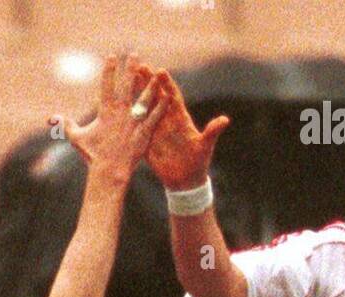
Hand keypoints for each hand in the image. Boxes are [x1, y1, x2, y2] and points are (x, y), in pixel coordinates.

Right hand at [60, 53, 168, 181]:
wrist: (108, 173)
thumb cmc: (93, 156)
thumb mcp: (77, 138)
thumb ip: (66, 125)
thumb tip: (51, 118)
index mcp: (105, 111)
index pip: (106, 85)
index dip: (109, 69)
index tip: (112, 56)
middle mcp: (120, 113)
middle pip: (126, 85)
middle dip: (130, 68)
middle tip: (135, 54)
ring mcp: (133, 122)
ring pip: (143, 98)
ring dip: (150, 84)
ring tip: (156, 73)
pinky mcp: (143, 133)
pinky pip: (155, 117)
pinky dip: (161, 107)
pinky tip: (168, 96)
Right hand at [138, 65, 228, 189]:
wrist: (186, 182)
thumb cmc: (198, 162)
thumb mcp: (205, 147)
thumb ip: (212, 132)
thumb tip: (224, 120)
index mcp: (180, 119)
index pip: (172, 96)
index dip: (167, 84)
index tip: (160, 71)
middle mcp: (167, 121)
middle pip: (156, 97)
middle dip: (148, 82)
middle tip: (139, 66)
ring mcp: (156, 131)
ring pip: (145, 109)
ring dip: (137, 95)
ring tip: (128, 80)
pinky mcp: (148, 142)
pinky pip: (138, 129)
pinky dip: (130, 119)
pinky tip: (120, 108)